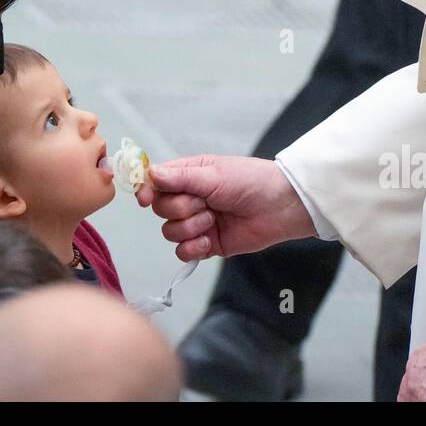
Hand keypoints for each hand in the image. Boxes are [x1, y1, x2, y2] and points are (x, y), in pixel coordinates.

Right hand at [136, 154, 316, 261]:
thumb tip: (151, 174)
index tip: (144, 198)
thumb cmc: (252, 181)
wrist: (281, 207)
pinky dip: (194, 248)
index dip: (146, 190)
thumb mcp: (214, 174)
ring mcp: (197, 222)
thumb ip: (181, 177)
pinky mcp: (207, 244)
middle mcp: (190, 198)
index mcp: (189, 175)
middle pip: (160, 209)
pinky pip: (183, 252)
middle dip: (180, 209)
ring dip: (190, 228)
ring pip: (169, 231)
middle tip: (204, 203)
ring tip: (213, 219)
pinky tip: (211, 240)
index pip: (155, 182)